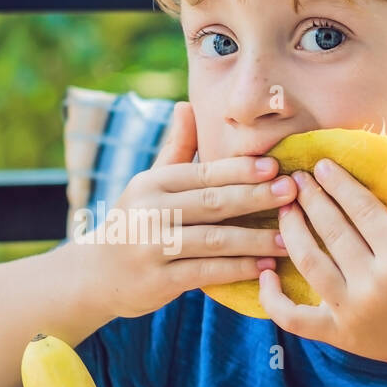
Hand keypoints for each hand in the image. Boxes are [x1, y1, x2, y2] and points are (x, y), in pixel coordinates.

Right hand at [74, 101, 297, 319]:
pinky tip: (263, 266)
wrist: (95, 275)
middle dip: (256, 197)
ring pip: (214, 241)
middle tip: (292, 193)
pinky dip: (238, 270)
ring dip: (254, 239)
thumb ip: (175, 149)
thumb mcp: (148, 183)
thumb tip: (187, 105)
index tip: (275, 166)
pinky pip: (206, 273)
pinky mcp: (158, 281)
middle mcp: (149, 212)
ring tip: (288, 237)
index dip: (241, 170)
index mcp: (151, 184)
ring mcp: (152, 248)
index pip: (203, 174)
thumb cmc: (134, 222)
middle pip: (213, 203)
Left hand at [257, 155, 386, 372]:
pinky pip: (294, 318)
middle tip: (295, 178)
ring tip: (284, 208)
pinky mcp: (338, 335)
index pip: (362, 211)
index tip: (321, 165)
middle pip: (331, 233)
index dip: (339, 184)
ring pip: (309, 265)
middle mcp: (373, 286)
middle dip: (311, 200)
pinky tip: (264, 273)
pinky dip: (273, 299)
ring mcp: (351, 313)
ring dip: (291, 233)